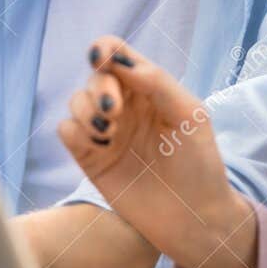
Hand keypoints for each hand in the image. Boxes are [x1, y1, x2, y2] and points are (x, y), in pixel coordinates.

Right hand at [56, 36, 257, 267]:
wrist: (193, 218)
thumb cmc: (199, 164)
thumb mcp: (189, 115)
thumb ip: (158, 82)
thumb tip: (121, 62)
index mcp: (148, 89)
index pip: (117, 54)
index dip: (103, 49)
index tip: (100, 59)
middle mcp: (124, 106)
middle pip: (94, 78)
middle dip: (100, 90)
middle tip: (114, 112)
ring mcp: (106, 132)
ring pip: (76, 102)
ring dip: (86, 112)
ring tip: (108, 134)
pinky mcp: (91, 158)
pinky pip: (67, 131)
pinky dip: (75, 132)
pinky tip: (100, 148)